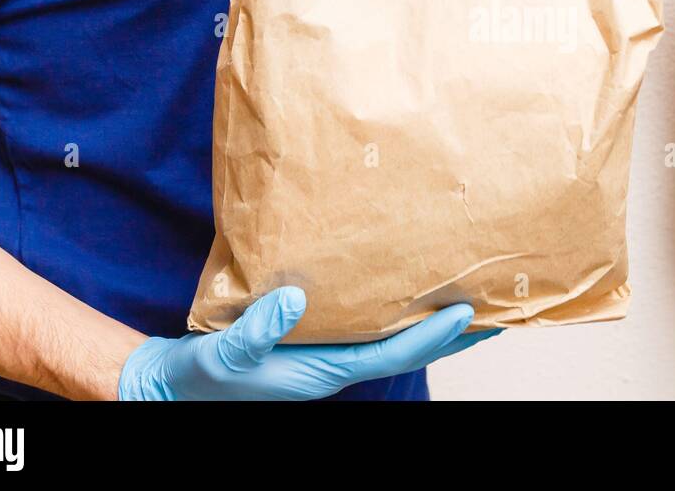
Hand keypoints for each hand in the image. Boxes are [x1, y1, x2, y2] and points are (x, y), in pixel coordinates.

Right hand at [117, 287, 498, 399]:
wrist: (176, 385)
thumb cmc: (202, 374)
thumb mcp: (223, 352)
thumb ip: (256, 330)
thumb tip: (295, 298)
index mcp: (325, 371)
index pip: (395, 354)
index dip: (434, 336)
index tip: (469, 312)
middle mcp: (338, 365)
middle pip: (412, 349)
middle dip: (455, 332)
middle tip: (498, 303)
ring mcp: (332, 355)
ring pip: (398, 338)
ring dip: (435, 319)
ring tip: (471, 290)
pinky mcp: (320, 342)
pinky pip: (374, 328)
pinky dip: (400, 310)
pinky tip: (410, 289)